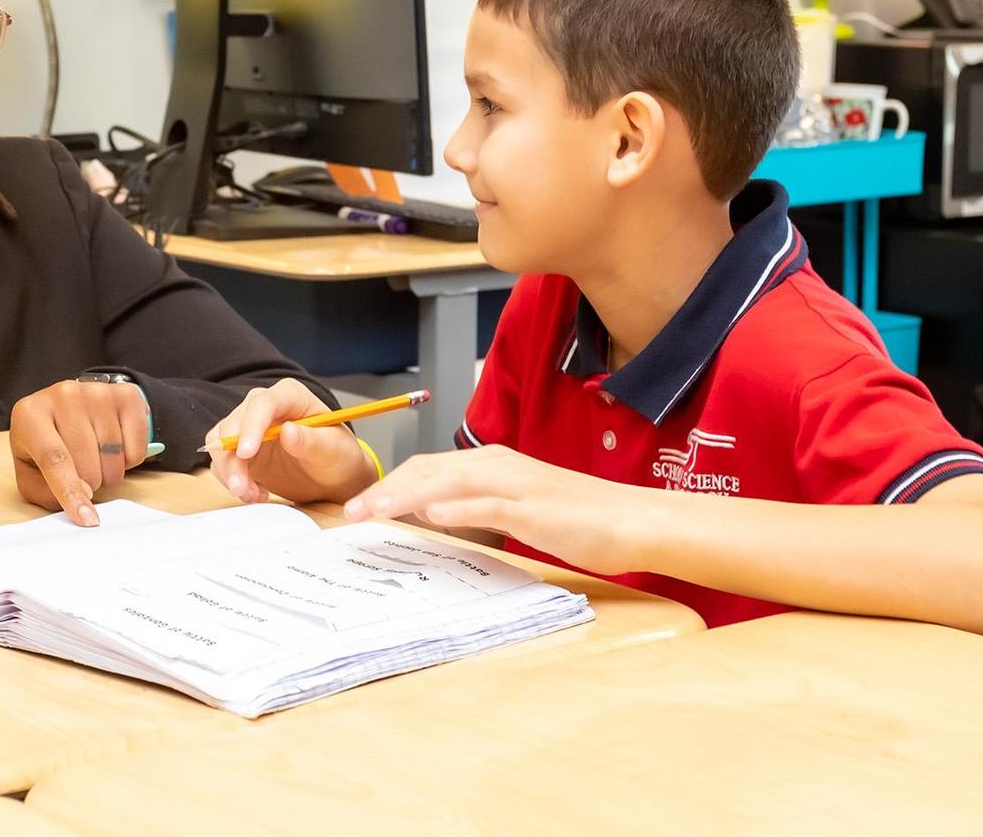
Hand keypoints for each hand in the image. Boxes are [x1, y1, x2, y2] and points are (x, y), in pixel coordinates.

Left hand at [9, 379, 151, 526]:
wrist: (70, 408)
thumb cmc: (48, 445)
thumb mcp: (31, 472)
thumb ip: (47, 492)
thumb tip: (82, 496)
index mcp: (30, 414)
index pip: (53, 458)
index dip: (70, 491)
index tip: (86, 518)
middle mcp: (62, 395)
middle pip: (87, 462)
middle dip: (89, 483)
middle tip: (82, 474)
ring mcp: (95, 392)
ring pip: (114, 455)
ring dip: (109, 472)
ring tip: (97, 460)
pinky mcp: (125, 394)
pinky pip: (137, 446)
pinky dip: (129, 460)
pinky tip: (115, 448)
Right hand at [204, 379, 376, 506]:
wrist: (333, 477)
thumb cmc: (338, 456)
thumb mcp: (334, 450)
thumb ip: (312, 441)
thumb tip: (287, 431)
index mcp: (290, 395)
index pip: (262, 403)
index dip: (250, 427)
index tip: (246, 453)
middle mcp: (264, 406)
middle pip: (234, 423)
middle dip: (233, 458)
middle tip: (242, 488)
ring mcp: (249, 427)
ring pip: (221, 444)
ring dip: (229, 472)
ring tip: (253, 495)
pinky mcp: (239, 449)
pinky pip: (223, 461)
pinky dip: (231, 480)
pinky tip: (256, 493)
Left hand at [343, 446, 643, 574]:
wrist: (632, 519)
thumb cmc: (578, 518)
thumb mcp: (514, 508)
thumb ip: (472, 506)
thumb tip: (430, 511)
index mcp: (492, 463)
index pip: (428, 468)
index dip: (390, 483)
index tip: (360, 505)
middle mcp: (498, 465)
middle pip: (428, 470)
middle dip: (385, 489)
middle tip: (350, 513)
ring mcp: (516, 483)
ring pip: (449, 481)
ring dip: (406, 496)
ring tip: (373, 511)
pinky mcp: (535, 506)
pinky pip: (489, 502)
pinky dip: (458, 506)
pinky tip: (432, 514)